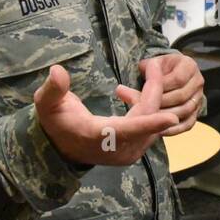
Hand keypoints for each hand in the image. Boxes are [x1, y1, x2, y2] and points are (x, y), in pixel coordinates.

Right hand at [34, 61, 178, 166]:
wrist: (62, 148)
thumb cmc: (55, 123)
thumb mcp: (47, 104)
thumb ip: (53, 89)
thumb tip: (57, 71)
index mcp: (99, 137)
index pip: (129, 130)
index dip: (151, 123)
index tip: (172, 117)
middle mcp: (119, 149)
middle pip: (147, 117)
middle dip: (154, 90)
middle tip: (153, 66)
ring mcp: (130, 152)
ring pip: (151, 120)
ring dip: (148, 98)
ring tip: (132, 84)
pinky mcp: (135, 150)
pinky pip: (150, 126)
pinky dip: (146, 108)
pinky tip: (129, 96)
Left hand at [118, 52, 203, 136]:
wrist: (170, 75)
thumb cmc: (159, 69)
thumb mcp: (152, 65)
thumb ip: (144, 74)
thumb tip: (126, 87)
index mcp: (189, 65)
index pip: (178, 79)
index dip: (162, 87)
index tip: (147, 91)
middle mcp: (198, 81)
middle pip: (182, 96)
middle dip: (162, 103)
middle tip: (146, 109)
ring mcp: (199, 98)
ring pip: (186, 110)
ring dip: (167, 116)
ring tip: (151, 120)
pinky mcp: (196, 112)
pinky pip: (188, 124)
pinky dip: (174, 129)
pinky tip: (159, 131)